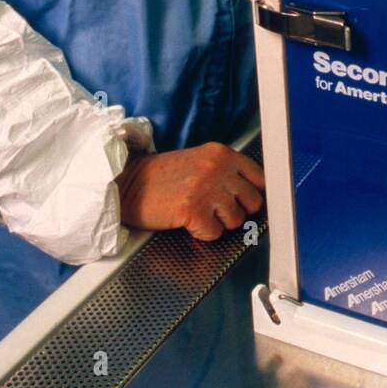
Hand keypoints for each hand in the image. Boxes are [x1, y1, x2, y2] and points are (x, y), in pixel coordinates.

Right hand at [116, 142, 264, 239]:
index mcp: (221, 154)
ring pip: (236, 220)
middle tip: (217, 211)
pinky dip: (202, 233)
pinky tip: (188, 222)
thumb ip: (225, 172)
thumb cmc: (160, 177)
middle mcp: (217, 168)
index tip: (245, 202)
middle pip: (253, 201)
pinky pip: (215, 233)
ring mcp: (206, 188)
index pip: (260, 177)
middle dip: (238, 211)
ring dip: (219, 223)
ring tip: (199, 214)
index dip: (253, 194)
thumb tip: (252, 192)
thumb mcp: (199, 162)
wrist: (126, 184)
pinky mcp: (193, 209)